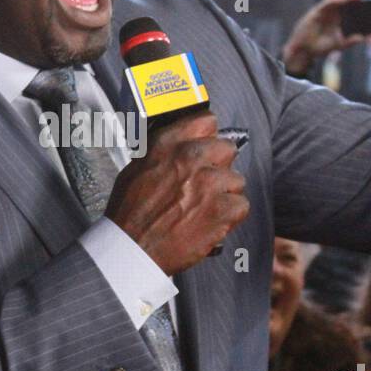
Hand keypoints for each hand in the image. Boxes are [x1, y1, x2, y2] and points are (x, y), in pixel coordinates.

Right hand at [105, 111, 249, 275]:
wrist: (131, 248)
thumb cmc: (130, 213)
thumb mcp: (136, 167)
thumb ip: (164, 151)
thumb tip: (183, 143)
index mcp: (168, 144)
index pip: (206, 121)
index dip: (208, 137)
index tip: (206, 147)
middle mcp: (190, 158)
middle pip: (227, 149)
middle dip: (219, 166)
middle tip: (206, 184)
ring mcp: (209, 184)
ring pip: (236, 180)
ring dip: (225, 194)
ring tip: (205, 207)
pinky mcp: (221, 211)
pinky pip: (241, 205)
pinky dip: (230, 216)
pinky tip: (211, 221)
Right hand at [281, 0, 363, 76]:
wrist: (304, 50)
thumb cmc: (321, 47)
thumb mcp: (337, 45)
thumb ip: (349, 42)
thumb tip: (362, 38)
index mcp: (341, 21)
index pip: (353, 10)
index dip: (361, 7)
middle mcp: (335, 14)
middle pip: (347, 3)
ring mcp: (326, 11)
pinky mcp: (318, 11)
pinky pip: (327, 2)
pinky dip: (334, 0)